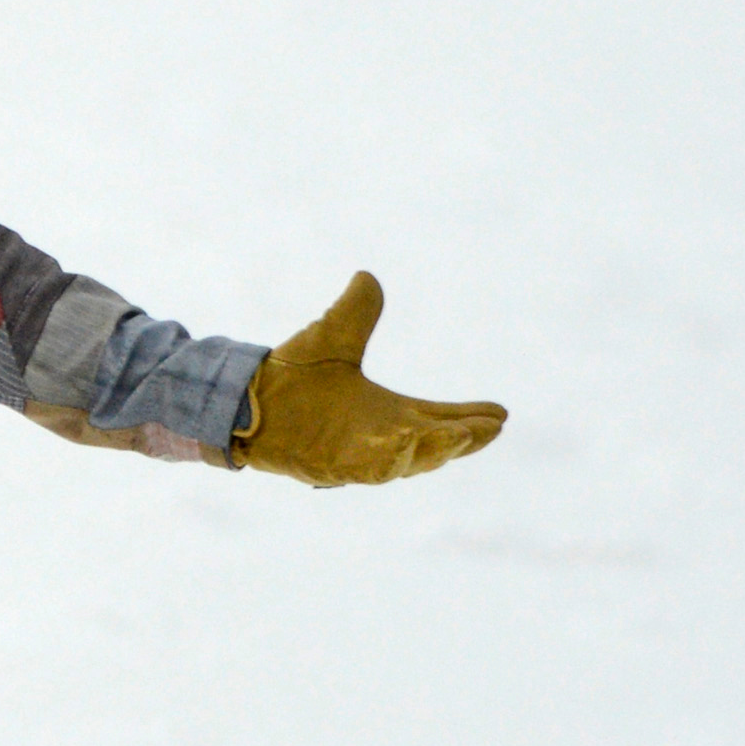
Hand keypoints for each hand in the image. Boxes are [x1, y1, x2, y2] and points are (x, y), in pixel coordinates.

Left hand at [234, 272, 503, 485]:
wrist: (243, 396)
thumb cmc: (289, 375)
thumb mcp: (333, 339)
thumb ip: (356, 314)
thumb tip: (366, 278)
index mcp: (386, 415)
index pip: (439, 419)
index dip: (469, 419)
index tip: (502, 414)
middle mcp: (377, 440)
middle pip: (432, 446)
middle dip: (461, 439)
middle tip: (493, 428)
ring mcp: (354, 457)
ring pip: (404, 462)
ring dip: (433, 450)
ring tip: (460, 436)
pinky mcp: (329, 466)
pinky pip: (365, 468)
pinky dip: (390, 457)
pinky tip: (409, 442)